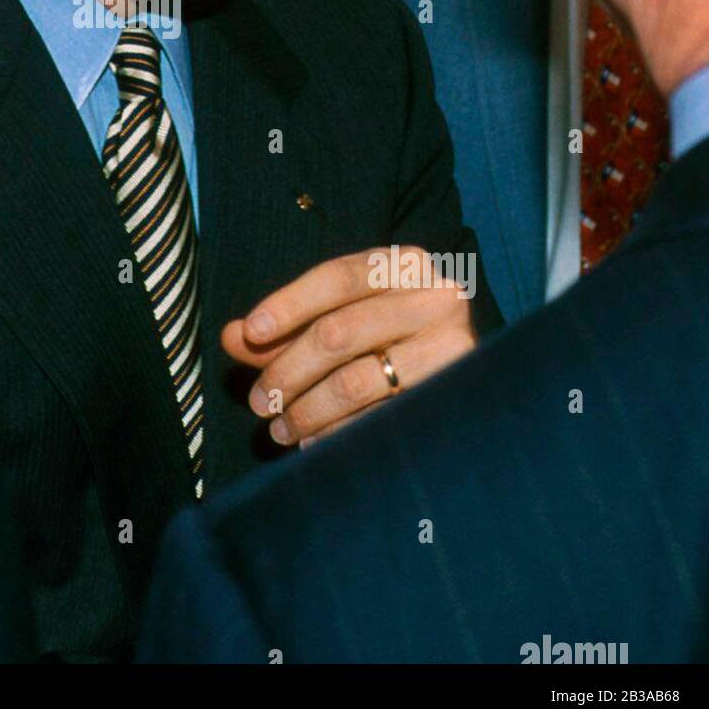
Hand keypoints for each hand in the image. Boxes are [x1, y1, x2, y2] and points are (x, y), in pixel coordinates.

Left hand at [222, 245, 476, 447]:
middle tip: (257, 401)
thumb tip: (232, 337)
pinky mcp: (453, 396)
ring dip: (306, 410)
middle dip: (286, 370)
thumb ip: (283, 328)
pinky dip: (337, 433)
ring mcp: (451, 348)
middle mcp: (436, 297)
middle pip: (338, 332)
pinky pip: (379, 418)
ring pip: (355, 380)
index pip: (337, 277)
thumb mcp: (338, 317)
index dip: (288, 304)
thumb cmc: (389, 336)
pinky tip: (313, 443)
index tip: (249, 332)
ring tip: (278, 429)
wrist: (476, 377)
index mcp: (404, 265)